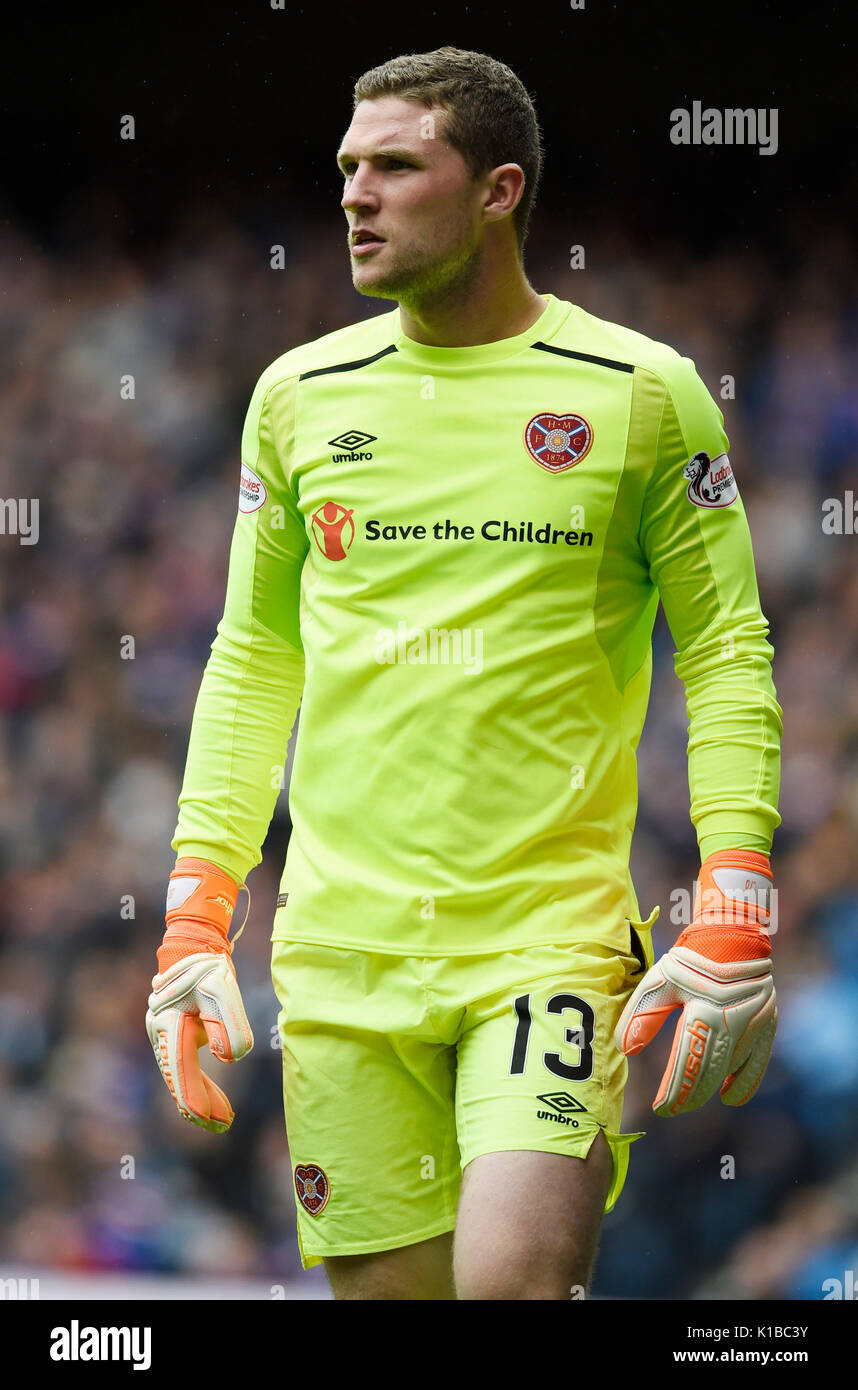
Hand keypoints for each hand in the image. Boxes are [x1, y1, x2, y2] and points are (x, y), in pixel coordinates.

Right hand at [145, 857, 253, 1131]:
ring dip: (201, 1097)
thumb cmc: (209, 968)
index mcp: (168, 1021)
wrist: (194, 949)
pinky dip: (200, 1085)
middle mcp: (161, 1032)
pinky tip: (215, 1102)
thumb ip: (229, 1023)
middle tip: (222, 1127)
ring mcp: (166, 1036)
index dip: (193, 1094)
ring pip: (181, 1076)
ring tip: (224, 1120)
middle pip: (178, 1077)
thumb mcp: (224, 989)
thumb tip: (224, 1058)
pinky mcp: (176, 1038)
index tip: (207, 1119)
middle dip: (199, 1104)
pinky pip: (186, 1068)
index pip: (179, 1066)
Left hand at [614, 850, 775, 1116]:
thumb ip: (642, 1015)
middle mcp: (733, 1023)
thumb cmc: (692, 956)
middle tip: (673, 1108)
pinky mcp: (767, 1023)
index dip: (674, 1091)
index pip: (687, 1064)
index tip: (661, 1108)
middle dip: (690, 1095)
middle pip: (709, 1073)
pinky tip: (729, 1095)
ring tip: (691, 1098)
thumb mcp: (660, 980)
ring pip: (731, 1069)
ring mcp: (753, 1025)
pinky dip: (744, 1081)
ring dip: (711, 1086)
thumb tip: (625, 1049)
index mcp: (704, 1012)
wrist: (733, 933)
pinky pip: (757, 1062)